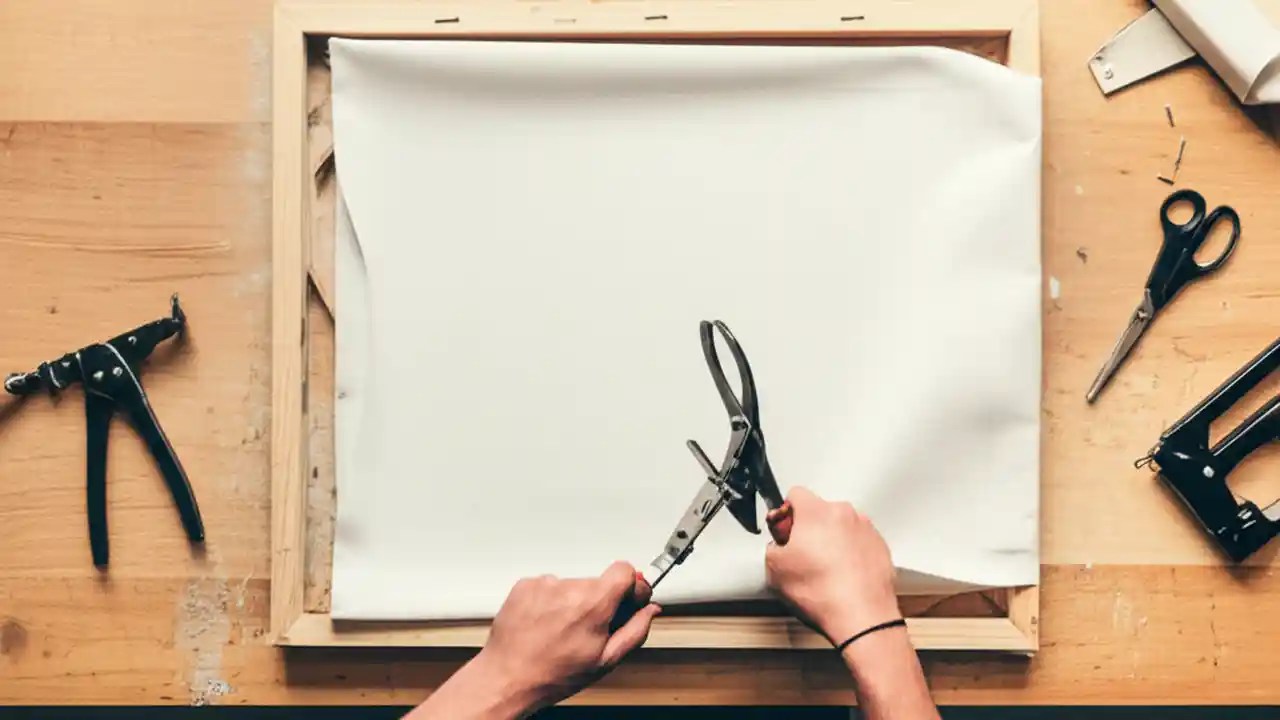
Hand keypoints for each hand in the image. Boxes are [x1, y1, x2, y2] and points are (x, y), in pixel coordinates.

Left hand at [475, 561, 660, 712]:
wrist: (509, 677)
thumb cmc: (554, 674)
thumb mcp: (605, 660)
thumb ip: (635, 631)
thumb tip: (650, 610)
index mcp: (593, 603)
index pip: (625, 570)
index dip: (630, 587)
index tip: (627, 601)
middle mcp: (569, 587)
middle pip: (598, 582)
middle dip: (599, 602)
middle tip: (588, 630)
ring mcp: (544, 584)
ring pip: (573, 586)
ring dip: (572, 603)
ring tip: (560, 631)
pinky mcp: (525, 585)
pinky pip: (549, 587)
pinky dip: (550, 602)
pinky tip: (544, 625)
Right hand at [765, 486, 900, 643]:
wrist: (862, 617)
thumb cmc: (823, 593)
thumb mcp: (775, 570)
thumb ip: (773, 547)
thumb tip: (780, 548)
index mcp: (817, 512)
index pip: (795, 494)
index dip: (785, 514)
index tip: (785, 532)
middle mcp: (845, 514)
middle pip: (820, 511)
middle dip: (809, 529)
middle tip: (802, 555)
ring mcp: (866, 530)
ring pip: (841, 527)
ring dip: (831, 541)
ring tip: (825, 571)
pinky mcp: (881, 548)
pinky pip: (859, 543)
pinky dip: (850, 555)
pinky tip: (842, 577)